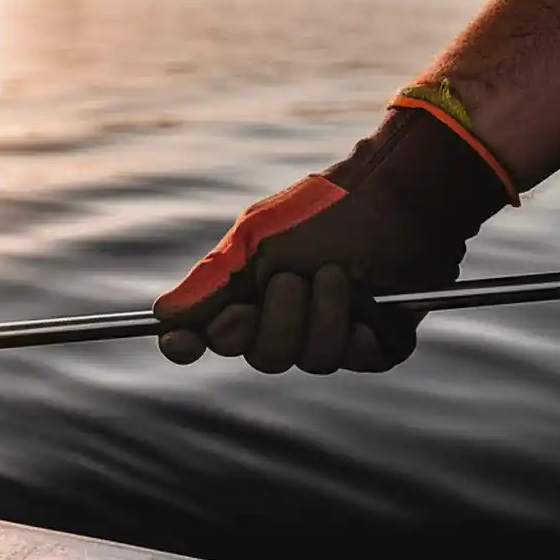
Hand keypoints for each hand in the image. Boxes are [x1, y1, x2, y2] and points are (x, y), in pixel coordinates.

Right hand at [153, 104, 513, 373]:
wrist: (397, 198)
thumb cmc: (321, 212)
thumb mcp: (255, 241)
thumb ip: (211, 282)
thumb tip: (162, 317)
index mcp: (248, 297)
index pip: (206, 336)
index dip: (190, 344)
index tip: (183, 344)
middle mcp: (285, 322)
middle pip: (260, 357)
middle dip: (276, 318)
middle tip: (292, 279)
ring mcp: (330, 335)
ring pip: (311, 361)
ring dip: (325, 313)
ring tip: (339, 272)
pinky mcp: (375, 343)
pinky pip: (356, 359)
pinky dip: (359, 327)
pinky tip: (368, 299)